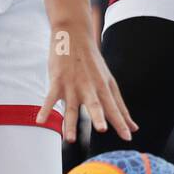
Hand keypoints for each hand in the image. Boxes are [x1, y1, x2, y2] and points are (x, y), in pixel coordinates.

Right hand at [37, 23, 136, 144]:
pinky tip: (40, 121)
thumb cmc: (93, 62)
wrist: (74, 34)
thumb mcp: (109, 81)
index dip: (121, 122)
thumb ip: (119, 106)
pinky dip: (45, 110)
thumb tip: (134, 128)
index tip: (128, 138)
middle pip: (95, 104)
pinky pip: (50, 98)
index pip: (114, 108)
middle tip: (101, 129)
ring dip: (70, 123)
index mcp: (104, 87)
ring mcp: (73, 85)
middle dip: (98, 117)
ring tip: (70, 139)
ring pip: (71, 107)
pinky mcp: (58, 81)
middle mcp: (90, 87)